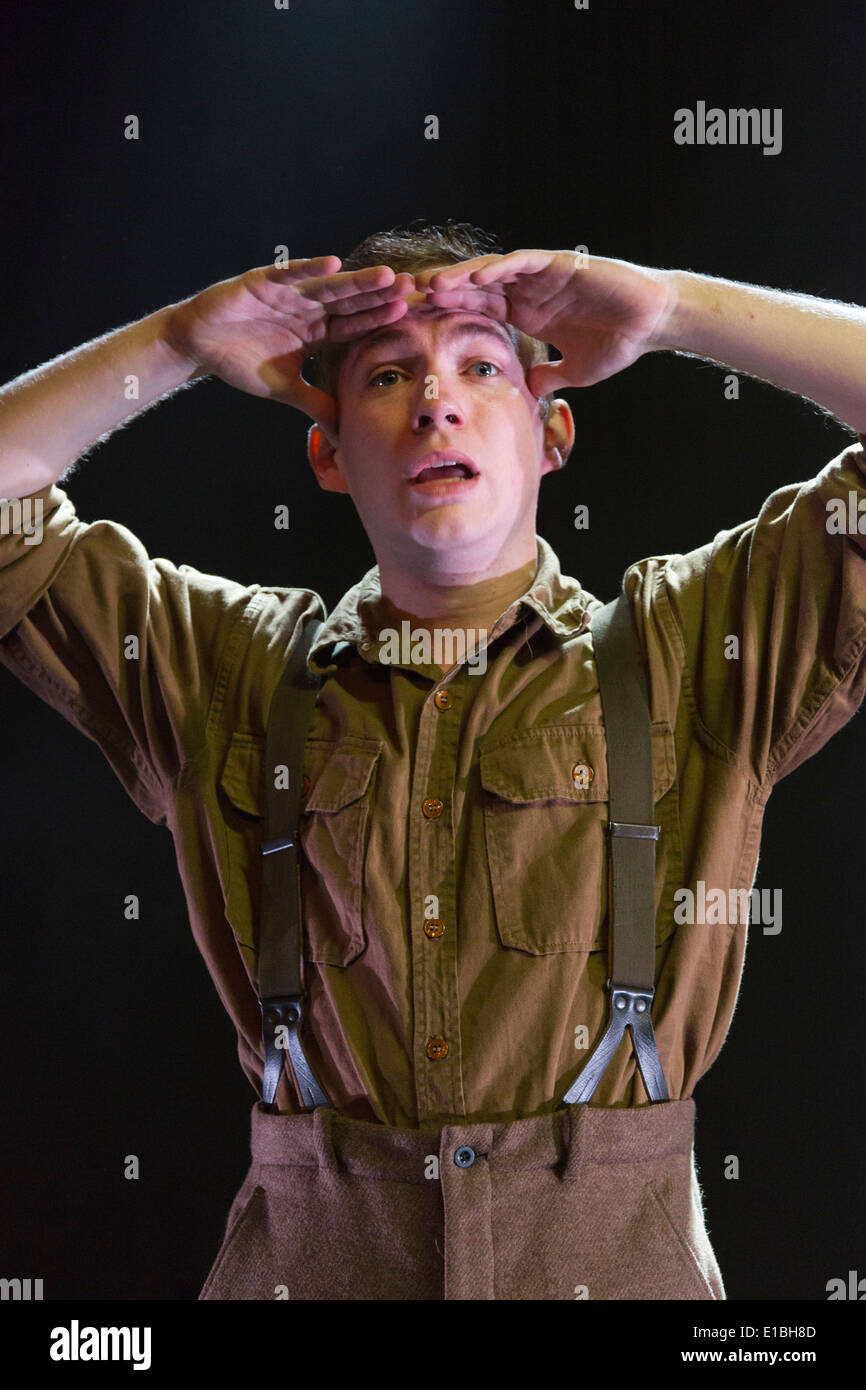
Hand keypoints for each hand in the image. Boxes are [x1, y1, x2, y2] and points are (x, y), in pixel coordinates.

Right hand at [163, 258, 415, 434]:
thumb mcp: (284, 389)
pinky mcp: (264, 282)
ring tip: (387, 277)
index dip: (381, 321)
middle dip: (381, 297)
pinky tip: (334, 264)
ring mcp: (288, 293)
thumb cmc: (239, 361)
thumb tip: (341, 435)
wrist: (199, 345)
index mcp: (316, 331)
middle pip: (351, 301)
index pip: (355, 325)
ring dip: (357, 282)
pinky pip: (291, 274)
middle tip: (416, 290)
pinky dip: (310, 270)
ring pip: (329, 286)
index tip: (413, 319)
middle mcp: (308, 308)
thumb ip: (315, 405)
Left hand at [413, 250, 674, 393]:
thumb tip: (530, 394)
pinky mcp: (559, 263)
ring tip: (431, 286)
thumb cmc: (617, 343)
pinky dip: (497, 268)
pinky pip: (521, 262)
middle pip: (474, 288)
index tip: (417, 328)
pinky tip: (474, 275)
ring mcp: (541, 275)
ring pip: (491, 271)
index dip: (448, 317)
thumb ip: (548, 378)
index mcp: (525, 312)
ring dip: (461, 277)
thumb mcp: (573, 371)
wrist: (651, 324)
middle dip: (442, 294)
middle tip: (406, 301)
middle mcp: (528, 291)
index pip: (477, 311)